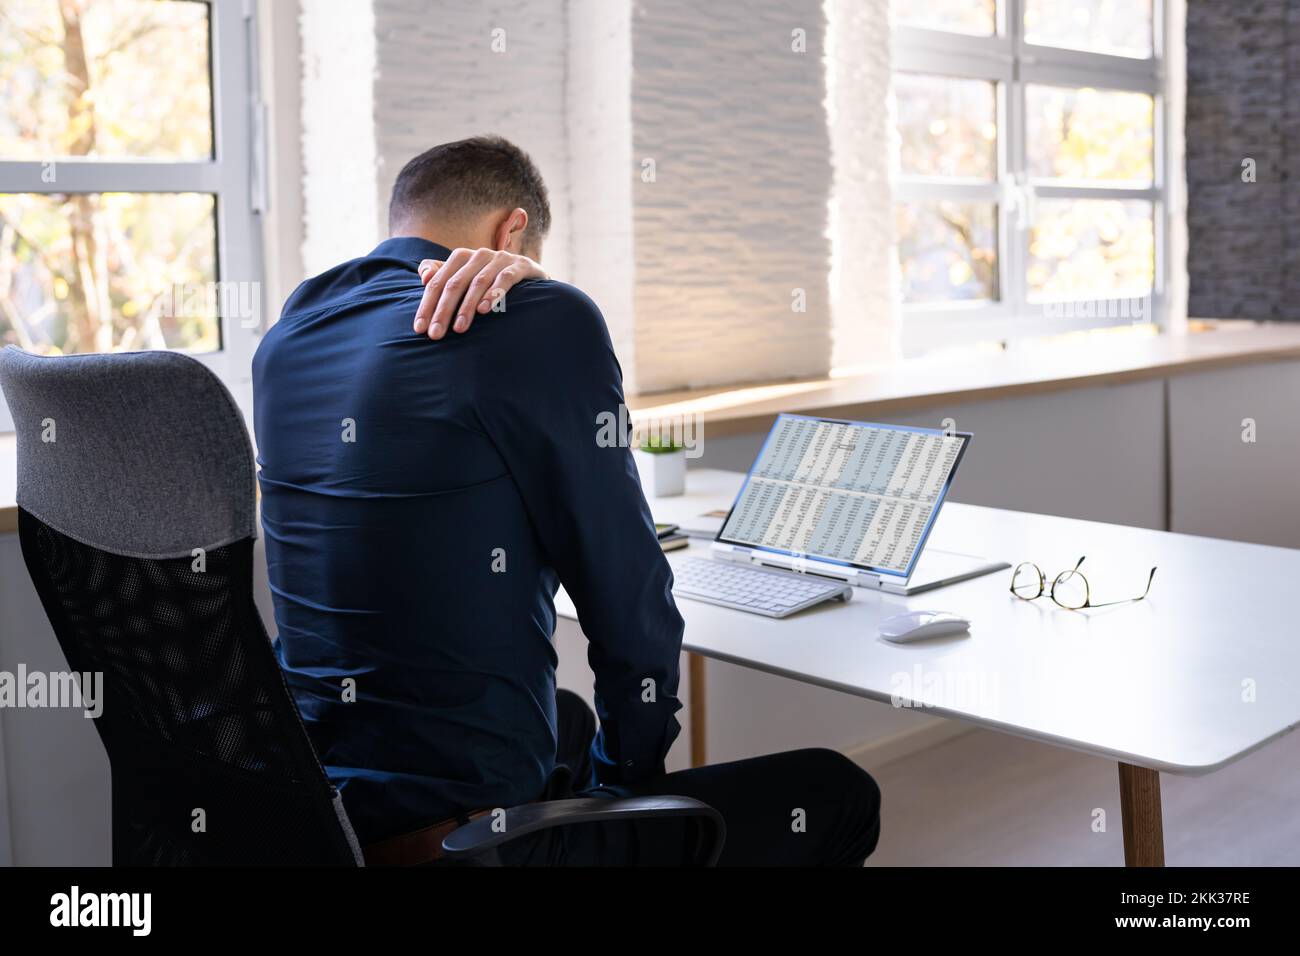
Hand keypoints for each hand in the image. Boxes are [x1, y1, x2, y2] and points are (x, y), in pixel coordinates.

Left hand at [413, 247, 547, 339]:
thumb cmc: (491, 280)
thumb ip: (443, 276)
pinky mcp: (520, 266)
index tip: (420, 329)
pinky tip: (485, 310)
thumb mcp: (466, 277)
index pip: (438, 282)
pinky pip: (505, 279)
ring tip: (459, 328)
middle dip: (444, 310)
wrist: (530, 274)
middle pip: (455, 283)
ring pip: (478, 282)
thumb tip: (424, 276)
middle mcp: (479, 255)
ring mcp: (500, 259)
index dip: (427, 305)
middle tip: (436, 334)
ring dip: (467, 306)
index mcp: (461, 257)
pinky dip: (494, 293)